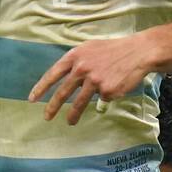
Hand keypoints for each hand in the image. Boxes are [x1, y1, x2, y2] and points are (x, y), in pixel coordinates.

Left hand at [28, 33, 157, 124]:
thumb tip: (66, 79)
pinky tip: (115, 87)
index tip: (32, 99)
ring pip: (80, 102)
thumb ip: (77, 62)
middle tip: (46, 117)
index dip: (41, 87)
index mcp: (75, 56)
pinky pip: (103, 99)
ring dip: (73, 114)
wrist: (138, 52)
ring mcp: (94, 80)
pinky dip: (107, 96)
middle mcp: (82, 68)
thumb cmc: (114, 50)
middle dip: (53, 107)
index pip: (53, 74)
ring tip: (69, 122)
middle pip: (63, 91)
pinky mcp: (106, 91)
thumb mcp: (90, 48)